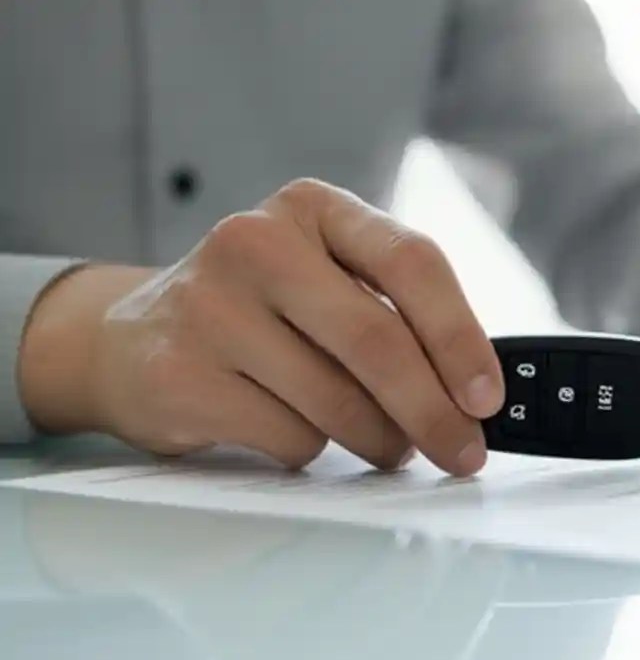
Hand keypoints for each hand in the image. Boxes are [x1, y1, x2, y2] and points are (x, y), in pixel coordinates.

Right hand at [19, 179, 503, 473]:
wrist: (132, 339)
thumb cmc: (260, 312)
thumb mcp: (326, 279)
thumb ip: (395, 311)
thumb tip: (475, 392)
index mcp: (314, 208)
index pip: (412, 261)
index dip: (460, 336)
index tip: (487, 397)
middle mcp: (257, 241)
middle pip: (377, 340)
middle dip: (435, 412)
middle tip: (464, 452)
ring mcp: (212, 306)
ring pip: (337, 403)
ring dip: (381, 441)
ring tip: (384, 443)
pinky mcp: (182, 373)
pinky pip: (291, 438)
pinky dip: (314, 449)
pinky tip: (292, 426)